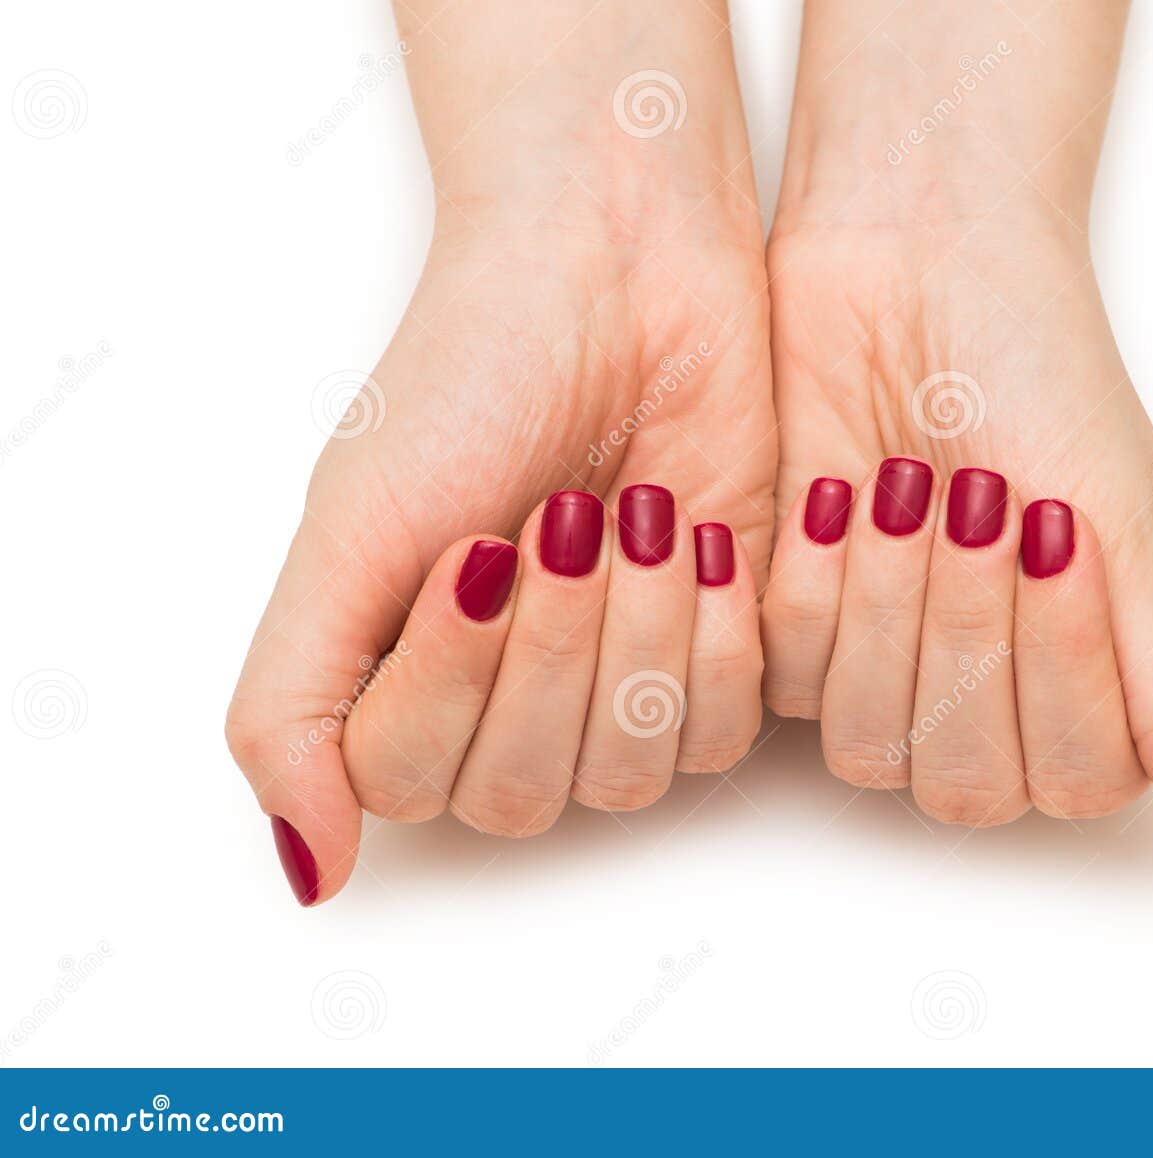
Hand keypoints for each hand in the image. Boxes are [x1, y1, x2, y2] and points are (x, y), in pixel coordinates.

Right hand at [227, 1, 774, 904]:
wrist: (623, 273)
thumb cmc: (477, 373)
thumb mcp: (352, 527)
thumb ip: (292, 704)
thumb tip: (302, 869)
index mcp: (399, 670)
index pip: (411, 783)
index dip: (450, 683)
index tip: (475, 551)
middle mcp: (506, 696)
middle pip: (525, 793)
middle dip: (552, 653)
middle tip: (567, 518)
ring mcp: (614, 680)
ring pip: (629, 773)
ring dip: (636, 639)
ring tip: (637, 510)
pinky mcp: (715, 651)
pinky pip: (722, 730)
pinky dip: (715, 639)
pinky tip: (700, 536)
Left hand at [759, 0, 1152, 880]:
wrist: (909, 262)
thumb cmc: (1034, 371)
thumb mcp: (1124, 528)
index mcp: (1082, 681)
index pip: (1075, 781)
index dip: (1064, 673)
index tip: (1063, 537)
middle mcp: (978, 694)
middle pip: (967, 779)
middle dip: (972, 633)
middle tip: (985, 499)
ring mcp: (877, 666)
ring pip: (870, 742)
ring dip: (896, 607)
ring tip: (911, 480)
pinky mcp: (788, 623)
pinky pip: (790, 671)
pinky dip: (823, 580)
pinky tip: (839, 489)